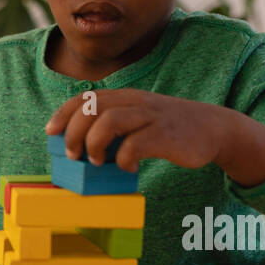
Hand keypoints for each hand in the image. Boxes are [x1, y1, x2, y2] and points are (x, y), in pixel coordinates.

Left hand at [44, 88, 227, 173]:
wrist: (214, 128)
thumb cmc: (169, 128)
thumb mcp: (140, 118)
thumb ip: (114, 125)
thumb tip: (82, 146)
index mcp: (126, 97)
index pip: (86, 97)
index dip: (64, 113)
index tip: (51, 131)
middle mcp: (135, 102)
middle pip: (93, 107)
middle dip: (74, 132)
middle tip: (72, 154)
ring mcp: (150, 117)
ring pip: (110, 121)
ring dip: (94, 143)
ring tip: (95, 162)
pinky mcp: (165, 135)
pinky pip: (135, 145)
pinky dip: (124, 159)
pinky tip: (128, 167)